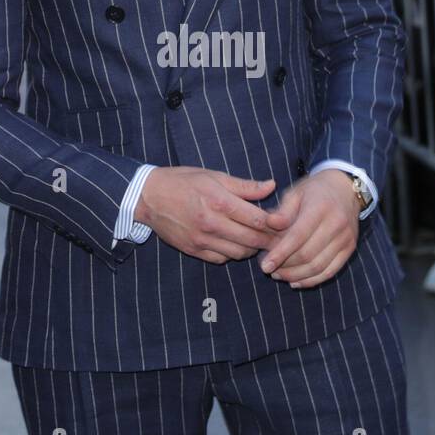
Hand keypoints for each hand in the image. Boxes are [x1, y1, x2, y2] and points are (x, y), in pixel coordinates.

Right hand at [134, 167, 276, 262]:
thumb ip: (245, 186)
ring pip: (239, 253)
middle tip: (280, 238)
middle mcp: (212, 223)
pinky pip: (221, 259)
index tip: (286, 224)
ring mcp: (202, 239)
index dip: (276, 224)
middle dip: (270, 241)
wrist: (149, 197)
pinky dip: (232, 254)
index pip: (258, 219)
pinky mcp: (194, 250)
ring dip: (252, 249)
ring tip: (258, 241)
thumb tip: (271, 186)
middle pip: (252, 240)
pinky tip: (236, 244)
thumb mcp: (214, 176)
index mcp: (219, 201)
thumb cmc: (183, 181)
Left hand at [258, 169, 360, 288]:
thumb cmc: (314, 191)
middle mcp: (336, 223)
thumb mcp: (296, 193)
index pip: (298, 236)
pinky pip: (330, 271)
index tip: (264, 266)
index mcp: (320, 207)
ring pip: (318, 266)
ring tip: (278, 275)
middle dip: (285, 266)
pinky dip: (311, 280)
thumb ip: (283, 211)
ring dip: (296, 275)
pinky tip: (295, 282)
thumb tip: (269, 224)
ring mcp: (346, 238)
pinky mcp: (350, 248)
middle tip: (268, 270)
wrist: (345, 189)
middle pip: (308, 254)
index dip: (280, 253)